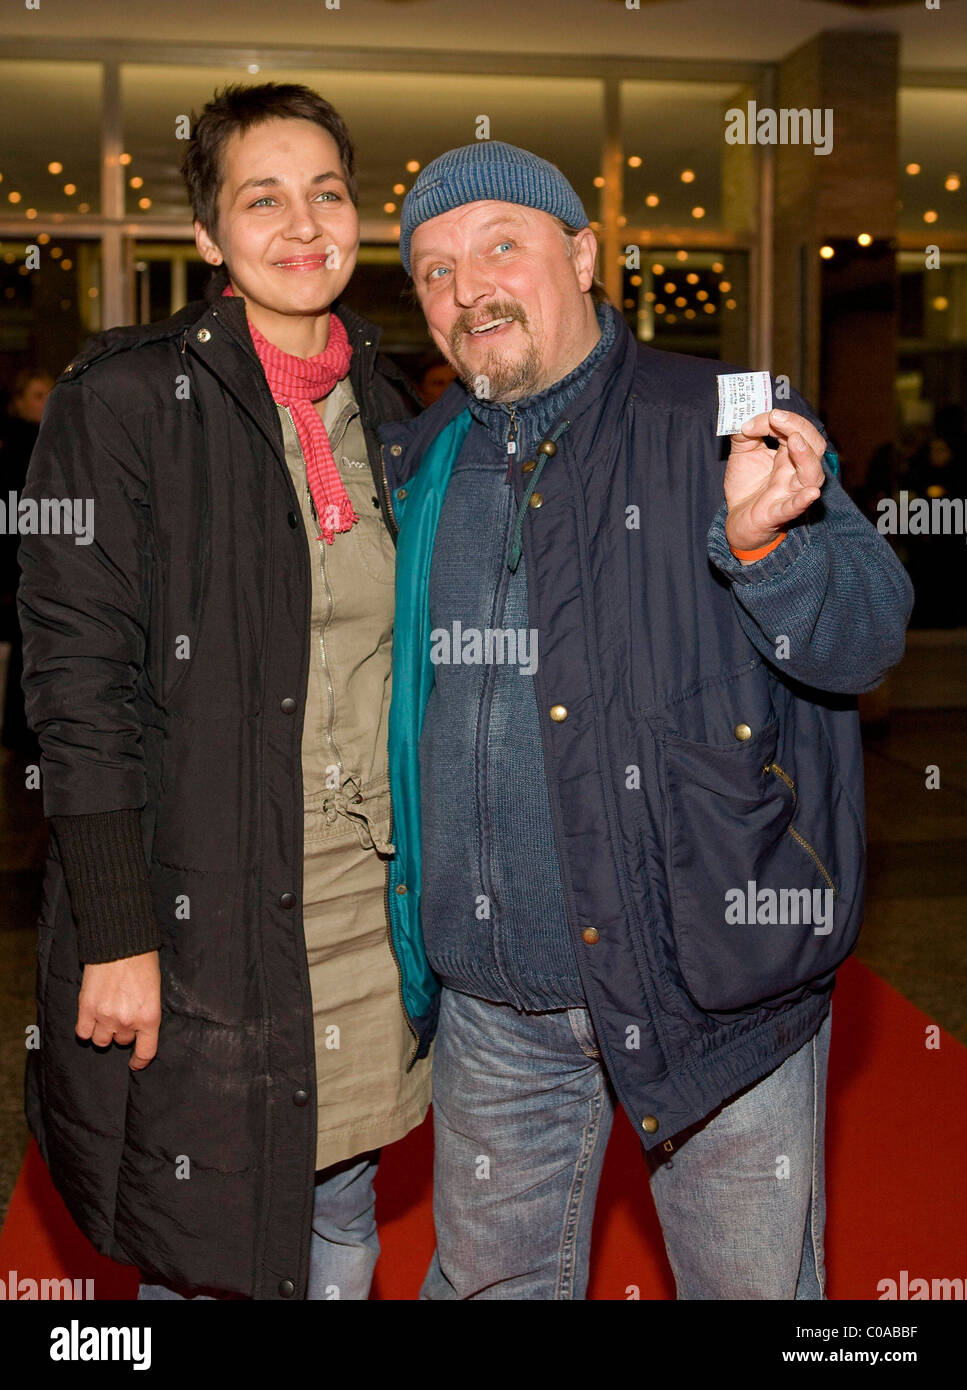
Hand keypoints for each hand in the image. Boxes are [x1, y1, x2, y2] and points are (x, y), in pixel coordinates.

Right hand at [76, 951, 160, 1070]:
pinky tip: (90, 1020)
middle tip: (123, 1015)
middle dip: (123, 1032)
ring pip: (101, 1040)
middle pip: (122, 1041)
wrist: (120, 943)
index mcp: (149, 1017)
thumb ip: (147, 1012)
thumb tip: (139, 1027)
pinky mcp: (86, 1008)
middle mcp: (126, 1021)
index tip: (136, 1063)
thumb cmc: (142, 962)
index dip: (141, 1061)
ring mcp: (105, 1016)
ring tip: (106, 1017)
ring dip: (104, 1032)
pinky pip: (83, 1032)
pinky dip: (86, 1028)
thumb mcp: (155, 990)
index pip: (146, 1052)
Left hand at [724, 408, 826, 553]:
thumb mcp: (742, 452)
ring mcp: (791, 492)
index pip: (795, 429)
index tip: (749, 422)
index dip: (778, 420)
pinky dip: (803, 500)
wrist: (738, 520)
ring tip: (795, 440)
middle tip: (775, 417)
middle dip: (797, 426)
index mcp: (790, 453)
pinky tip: (811, 493)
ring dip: (806, 455)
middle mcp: (797, 471)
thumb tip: (744, 421)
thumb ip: (743, 434)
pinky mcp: (779, 513)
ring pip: (812, 474)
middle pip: (814, 445)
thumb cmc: (747, 485)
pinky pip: (795, 507)